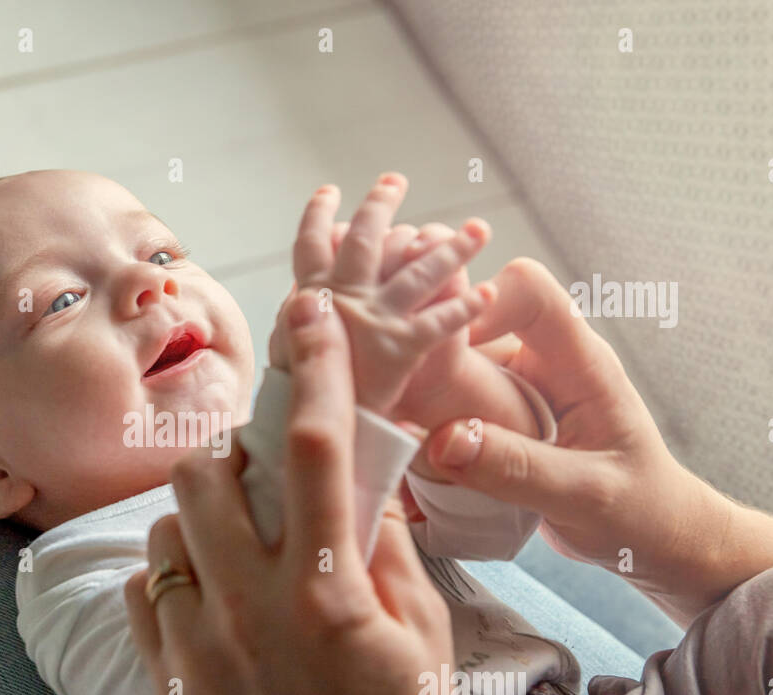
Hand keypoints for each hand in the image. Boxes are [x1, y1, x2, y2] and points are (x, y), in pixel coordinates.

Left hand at [124, 290, 467, 694]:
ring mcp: (203, 647)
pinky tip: (209, 593)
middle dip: (234, 451)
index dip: (314, 368)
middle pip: (208, 475)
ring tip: (239, 541)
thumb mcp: (427, 633)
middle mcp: (252, 608)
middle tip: (265, 473)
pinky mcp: (174, 683)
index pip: (313, 449)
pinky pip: (144, 597)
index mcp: (327, 590)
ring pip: (167, 531)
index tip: (311, 314)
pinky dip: (173, 577)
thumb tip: (361, 478)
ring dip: (201, 515)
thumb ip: (387, 544)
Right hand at [268, 173, 495, 418]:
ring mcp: (372, 320)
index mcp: (309, 296)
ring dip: (453, 247)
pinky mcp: (399, 348)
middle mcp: (342, 298)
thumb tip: (302, 296)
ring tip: (479, 228)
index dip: (318, 216)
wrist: (310, 435)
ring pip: (419, 272)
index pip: (310, 245)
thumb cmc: (296, 398)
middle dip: (381, 205)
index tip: (329, 193)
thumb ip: (297, 321)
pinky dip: (465, 307)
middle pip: (367, 239)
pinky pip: (440, 322)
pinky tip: (487, 293)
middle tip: (396, 181)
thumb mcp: (284, 352)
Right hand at [420, 257, 772, 624]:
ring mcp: (518, 388)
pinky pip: (451, 401)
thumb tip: (445, 439)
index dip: (477, 304)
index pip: (528, 292)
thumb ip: (517, 468)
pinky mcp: (499, 416)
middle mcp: (544, 362)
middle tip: (399, 405)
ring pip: (453, 363)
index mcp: (580, 361)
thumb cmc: (640, 510)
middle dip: (430, 355)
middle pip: (473, 322)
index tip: (437, 353)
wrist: (654, 537)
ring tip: (400, 436)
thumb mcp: (585, 496)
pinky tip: (412, 456)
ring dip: (420, 393)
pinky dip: (424, 422)